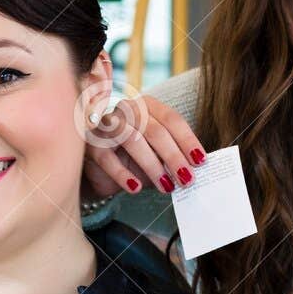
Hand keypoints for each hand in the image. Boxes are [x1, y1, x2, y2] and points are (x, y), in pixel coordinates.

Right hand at [82, 94, 205, 197]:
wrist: (101, 170)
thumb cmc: (134, 159)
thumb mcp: (158, 155)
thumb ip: (175, 157)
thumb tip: (197, 169)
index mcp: (148, 106)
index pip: (172, 119)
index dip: (187, 140)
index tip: (200, 161)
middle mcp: (127, 109)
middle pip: (155, 130)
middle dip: (174, 156)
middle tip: (186, 178)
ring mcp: (106, 124)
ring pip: (132, 140)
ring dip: (152, 166)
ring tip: (166, 186)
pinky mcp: (92, 144)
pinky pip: (107, 158)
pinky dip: (123, 175)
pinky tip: (136, 188)